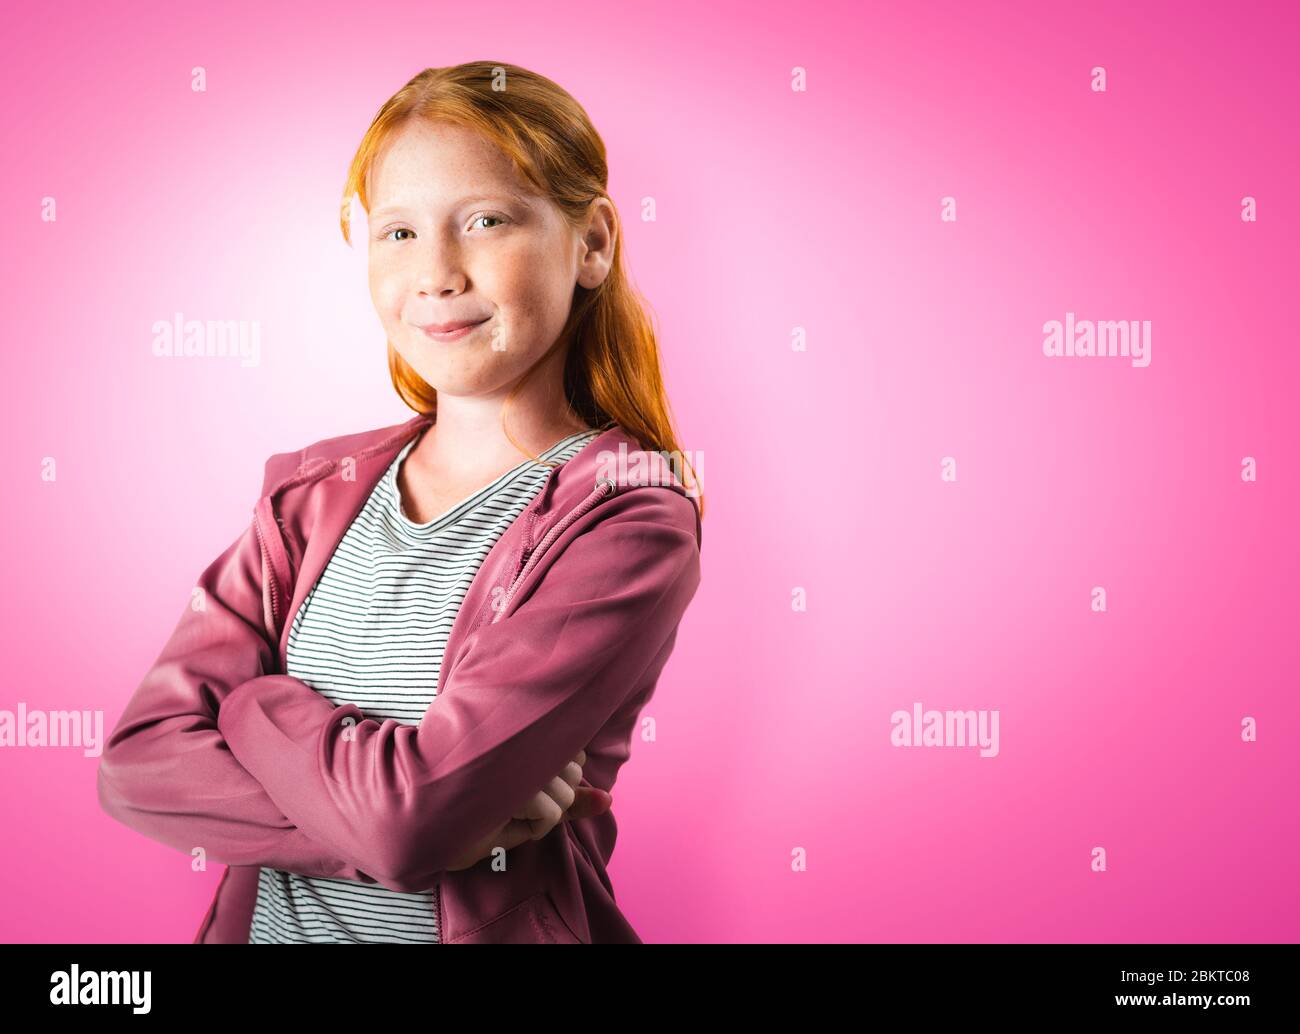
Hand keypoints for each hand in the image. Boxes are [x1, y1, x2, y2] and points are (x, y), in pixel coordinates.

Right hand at [442, 749, 611, 871]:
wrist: (434, 831)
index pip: (575, 754)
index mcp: (525, 736)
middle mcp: (523, 742)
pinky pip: (551, 811)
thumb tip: (608, 800)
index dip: (562, 777)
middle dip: (553, 797)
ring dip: (542, 814)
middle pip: (574, 775)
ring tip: (507, 808)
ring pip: (565, 794)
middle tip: (514, 800)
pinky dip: (536, 826)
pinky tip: (507, 818)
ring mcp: (516, 761)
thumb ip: (570, 802)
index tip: (529, 785)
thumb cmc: (481, 817)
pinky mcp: (510, 783)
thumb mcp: (531, 810)